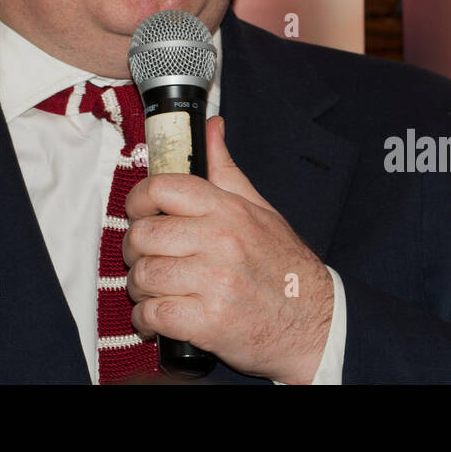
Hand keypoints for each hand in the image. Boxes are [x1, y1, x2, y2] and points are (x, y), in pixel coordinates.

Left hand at [123, 116, 332, 383]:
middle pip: (144, 234)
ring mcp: (214, 283)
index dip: (138, 200)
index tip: (139, 212)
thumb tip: (210, 127)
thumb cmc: (284, 266)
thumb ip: (226, 170)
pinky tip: (157, 319)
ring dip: (140, 287)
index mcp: (228, 210)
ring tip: (153, 290)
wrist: (315, 324)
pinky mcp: (207, 324)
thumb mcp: (260, 209)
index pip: (161, 188)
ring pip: (143, 276)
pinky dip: (147, 320)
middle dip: (135, 248)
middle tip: (146, 257)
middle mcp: (220, 242)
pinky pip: (152, 314)